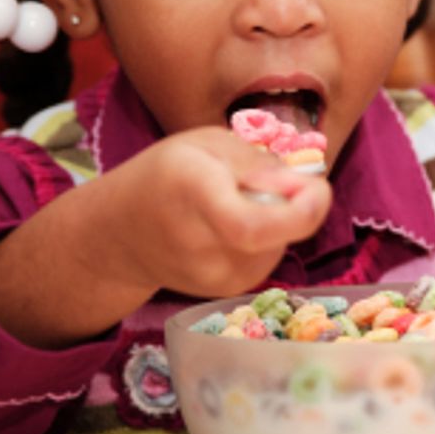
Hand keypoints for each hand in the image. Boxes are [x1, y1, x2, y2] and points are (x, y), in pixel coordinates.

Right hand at [108, 126, 331, 296]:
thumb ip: (258, 162)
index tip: (316, 187)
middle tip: (269, 182)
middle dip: (294, 205)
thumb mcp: (207, 143)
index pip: (251, 225)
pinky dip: (267, 239)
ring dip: (278, 221)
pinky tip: (234, 227)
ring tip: (238, 203)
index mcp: (192, 191)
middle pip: (275, 234)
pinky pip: (268, 258)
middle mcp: (200, 243)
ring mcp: (212, 276)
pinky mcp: (225, 291)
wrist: (118, 234)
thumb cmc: (165, 174)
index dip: (300, 211)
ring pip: (278, 246)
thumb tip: (304, 187)